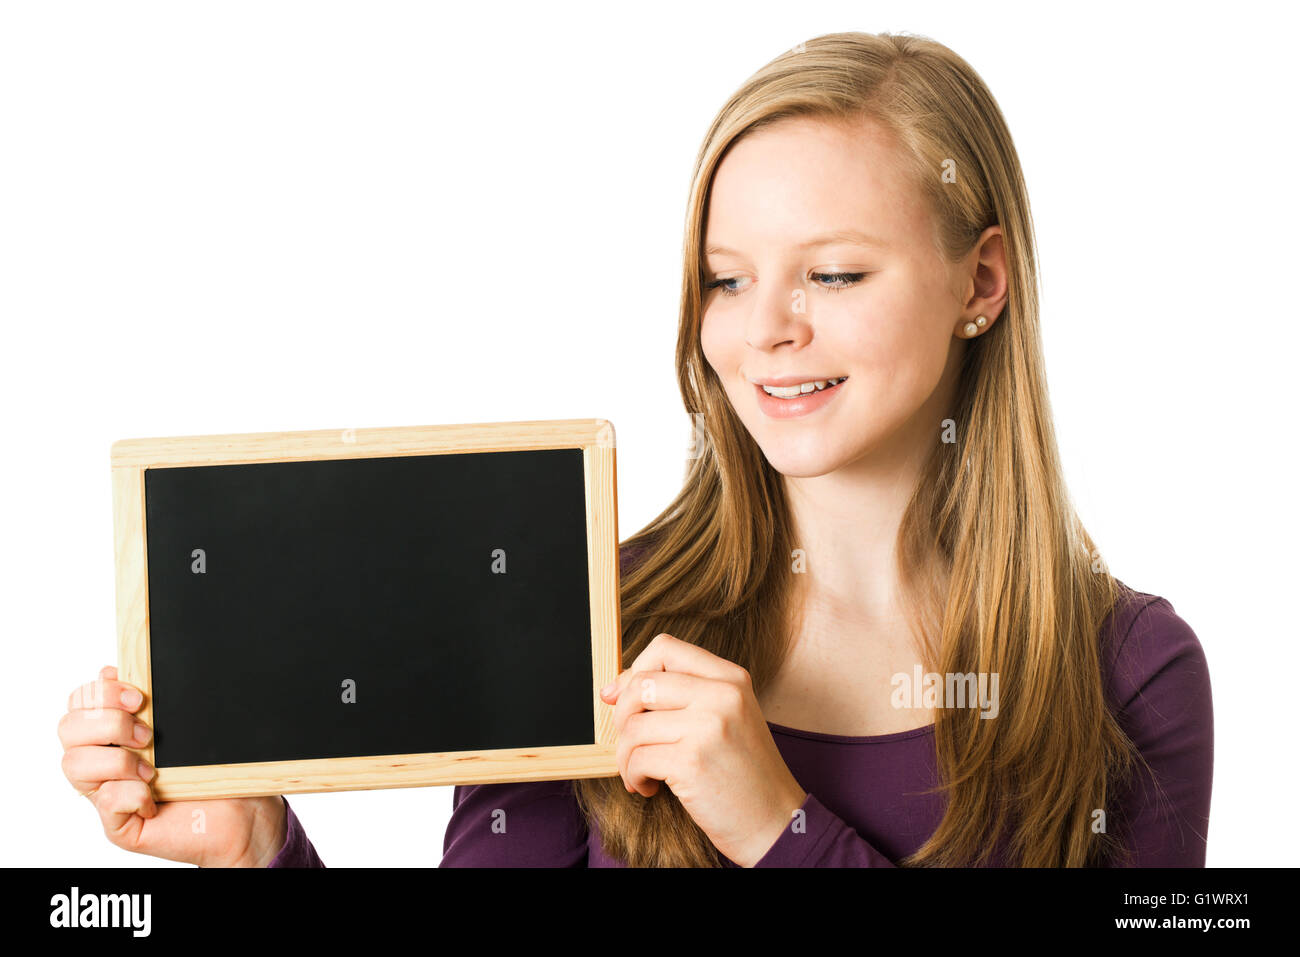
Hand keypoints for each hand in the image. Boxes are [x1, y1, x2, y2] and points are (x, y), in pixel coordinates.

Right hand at [59, 665, 287, 866]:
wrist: (244, 811)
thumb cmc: (216, 767)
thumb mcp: (188, 723)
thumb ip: (154, 697)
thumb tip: (110, 669)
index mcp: (116, 731)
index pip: (79, 702)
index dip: (100, 693)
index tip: (138, 697)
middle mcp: (104, 760)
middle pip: (67, 728)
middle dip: (108, 724)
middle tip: (148, 735)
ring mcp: (107, 792)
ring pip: (74, 765)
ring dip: (118, 761)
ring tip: (152, 771)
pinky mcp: (118, 824)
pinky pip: (105, 802)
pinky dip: (133, 795)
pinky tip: (156, 799)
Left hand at [600, 634, 807, 866]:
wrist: (776, 821)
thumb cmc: (743, 772)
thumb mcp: (726, 717)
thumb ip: (681, 695)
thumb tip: (613, 689)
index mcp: (731, 678)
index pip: (664, 647)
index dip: (633, 672)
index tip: (620, 699)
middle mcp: (722, 695)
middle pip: (641, 683)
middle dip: (623, 717)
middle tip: (633, 744)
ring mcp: (708, 727)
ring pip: (633, 725)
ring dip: (626, 756)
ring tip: (643, 773)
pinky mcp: (692, 762)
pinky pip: (637, 759)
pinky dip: (634, 777)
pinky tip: (651, 788)